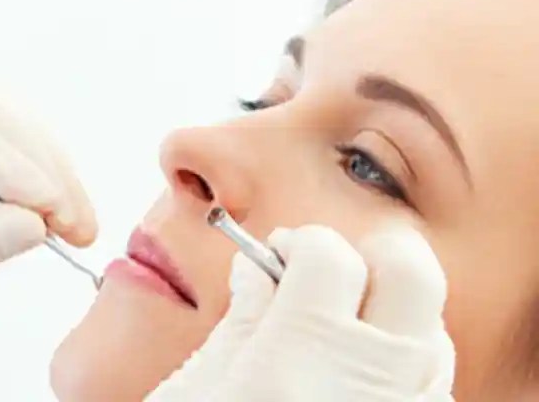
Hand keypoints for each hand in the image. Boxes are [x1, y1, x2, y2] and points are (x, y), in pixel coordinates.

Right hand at [147, 224, 455, 401]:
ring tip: (335, 332)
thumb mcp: (197, 389)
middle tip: (323, 272)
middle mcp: (374, 383)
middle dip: (367, 256)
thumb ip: (241, 320)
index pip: (331, 253)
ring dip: (390, 314)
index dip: (299, 244)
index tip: (278, 255)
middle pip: (411, 270)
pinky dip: (402, 368)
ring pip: (433, 330)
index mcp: (304, 355)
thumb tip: (257, 271)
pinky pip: (434, 387)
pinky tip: (353, 380)